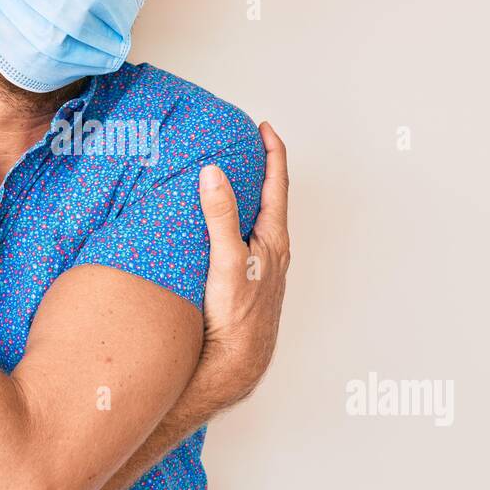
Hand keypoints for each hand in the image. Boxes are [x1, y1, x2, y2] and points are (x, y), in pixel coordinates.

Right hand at [195, 121, 289, 406]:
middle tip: (248, 145)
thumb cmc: (237, 317)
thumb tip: (214, 174)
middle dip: (260, 169)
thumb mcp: (227, 261)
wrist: (237, 362)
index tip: (263, 128)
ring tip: (232, 179)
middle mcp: (273, 250)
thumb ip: (220, 217)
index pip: (276, 184)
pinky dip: (237, 222)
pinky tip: (218, 228)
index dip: (272, 151)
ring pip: (258, 221)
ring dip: (248, 197)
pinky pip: (245, 239)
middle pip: (270, 199)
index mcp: (273, 238)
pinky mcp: (248, 280)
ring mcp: (262, 266)